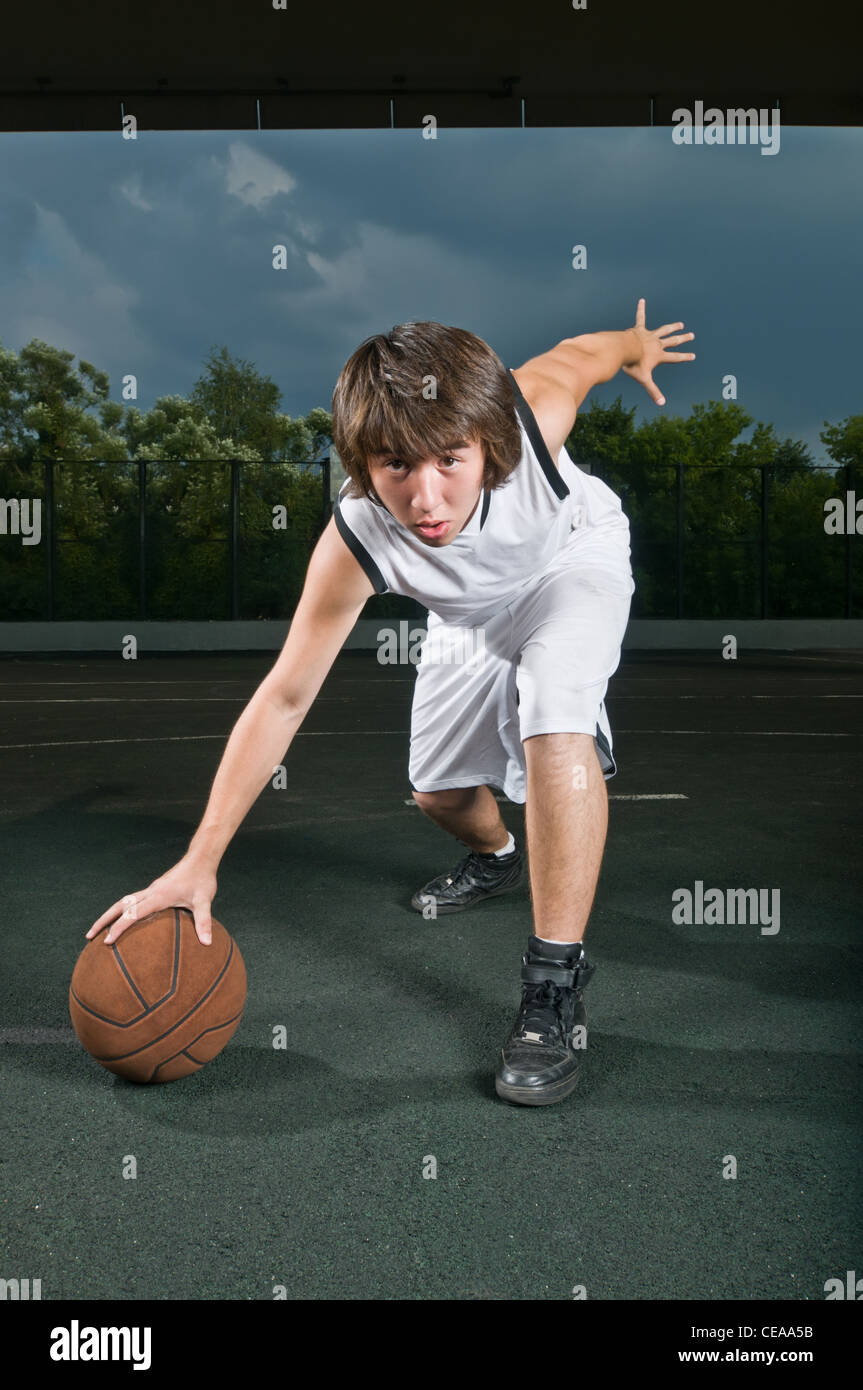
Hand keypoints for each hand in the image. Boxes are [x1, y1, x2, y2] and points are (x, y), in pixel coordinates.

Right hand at [85, 854, 218, 946]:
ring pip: (123, 902)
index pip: (133, 914)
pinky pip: (132, 901)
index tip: (107, 942)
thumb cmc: (202, 879)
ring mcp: (151, 890)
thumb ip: (204, 922)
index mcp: (158, 896)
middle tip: (89, 936)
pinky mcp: (154, 889)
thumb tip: (207, 944)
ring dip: (109, 915)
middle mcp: (150, 892)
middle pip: (119, 906)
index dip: (119, 928)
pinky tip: (122, 920)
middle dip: (103, 921)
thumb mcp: (204, 901)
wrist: (201, 859)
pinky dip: (121, 910)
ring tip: (98, 930)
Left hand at [621, 297, 695, 406]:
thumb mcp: (644, 379)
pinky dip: (641, 309)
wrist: (624, 349)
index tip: (693, 356)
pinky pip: (640, 318)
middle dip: (682, 339)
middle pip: (673, 341)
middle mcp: (657, 344)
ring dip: (672, 327)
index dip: (685, 357)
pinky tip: (641, 300)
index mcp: (659, 355)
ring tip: (681, 324)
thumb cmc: (633, 365)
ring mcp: (649, 335)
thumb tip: (662, 404)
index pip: (675, 358)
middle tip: (691, 335)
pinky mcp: (639, 329)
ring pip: (664, 330)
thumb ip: (653, 391)